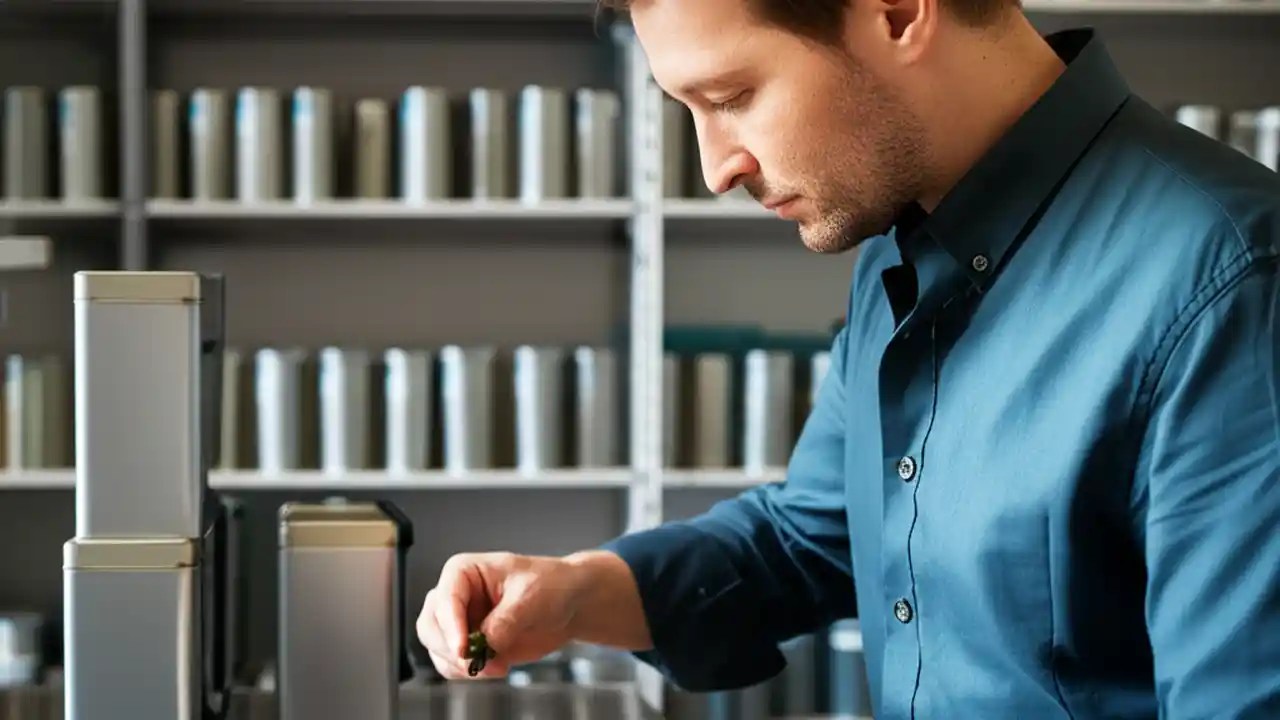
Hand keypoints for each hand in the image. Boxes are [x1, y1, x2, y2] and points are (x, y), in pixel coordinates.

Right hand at [416, 551, 582, 679]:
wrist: (570, 604)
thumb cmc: (550, 584)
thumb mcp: (530, 597)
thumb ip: (504, 622)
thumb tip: (484, 645)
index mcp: (464, 572)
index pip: (445, 599)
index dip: (450, 626)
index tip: (463, 649)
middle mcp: (456, 597)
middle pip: (430, 626)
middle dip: (451, 650)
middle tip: (476, 662)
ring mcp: (461, 622)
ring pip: (437, 649)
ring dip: (462, 665)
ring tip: (496, 665)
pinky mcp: (471, 645)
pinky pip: (454, 665)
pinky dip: (469, 672)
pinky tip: (496, 666)